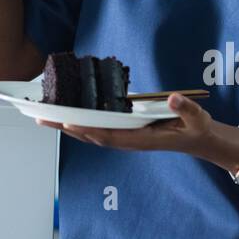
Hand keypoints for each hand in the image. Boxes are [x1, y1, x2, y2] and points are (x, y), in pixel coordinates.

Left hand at [36, 92, 212, 152]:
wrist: (197, 139)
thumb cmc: (194, 128)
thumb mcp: (196, 117)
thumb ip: (185, 108)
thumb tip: (172, 97)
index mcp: (141, 140)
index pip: (108, 136)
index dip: (87, 130)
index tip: (68, 123)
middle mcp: (128, 140)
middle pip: (91, 135)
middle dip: (65, 127)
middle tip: (40, 117)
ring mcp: (124, 137)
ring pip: (90, 133)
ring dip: (67, 125)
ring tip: (44, 116)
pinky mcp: (124, 131)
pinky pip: (97, 128)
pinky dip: (80, 122)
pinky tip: (68, 115)